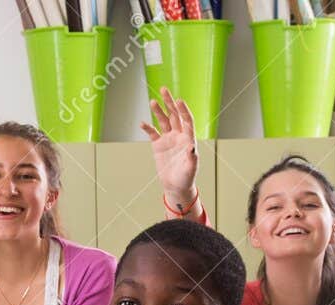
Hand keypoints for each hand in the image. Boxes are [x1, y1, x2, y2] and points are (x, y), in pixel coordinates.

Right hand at [140, 87, 198, 211]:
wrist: (176, 186)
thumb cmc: (186, 177)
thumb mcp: (191, 169)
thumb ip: (192, 157)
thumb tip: (192, 147)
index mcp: (188, 138)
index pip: (186, 120)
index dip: (183, 110)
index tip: (178, 100)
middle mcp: (179, 135)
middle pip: (174, 115)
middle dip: (169, 102)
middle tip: (164, 90)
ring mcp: (168, 139)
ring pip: (163, 121)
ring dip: (158, 111)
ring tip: (153, 101)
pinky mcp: (158, 145)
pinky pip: (152, 133)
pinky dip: (147, 128)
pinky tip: (142, 123)